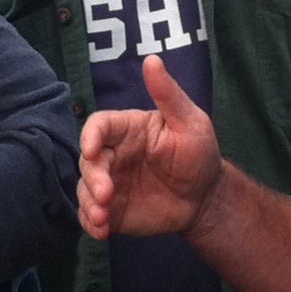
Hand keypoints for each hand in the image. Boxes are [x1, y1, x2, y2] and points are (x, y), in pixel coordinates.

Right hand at [77, 56, 220, 240]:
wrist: (206, 198)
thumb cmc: (199, 153)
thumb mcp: (191, 122)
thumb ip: (168, 94)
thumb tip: (152, 60)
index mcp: (127, 129)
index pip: (99, 126)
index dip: (90, 136)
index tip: (91, 151)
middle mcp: (113, 155)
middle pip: (87, 161)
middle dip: (92, 178)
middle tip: (106, 195)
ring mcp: (110, 183)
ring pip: (84, 190)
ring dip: (87, 204)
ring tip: (102, 219)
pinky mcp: (112, 210)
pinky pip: (91, 215)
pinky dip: (90, 224)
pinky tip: (101, 231)